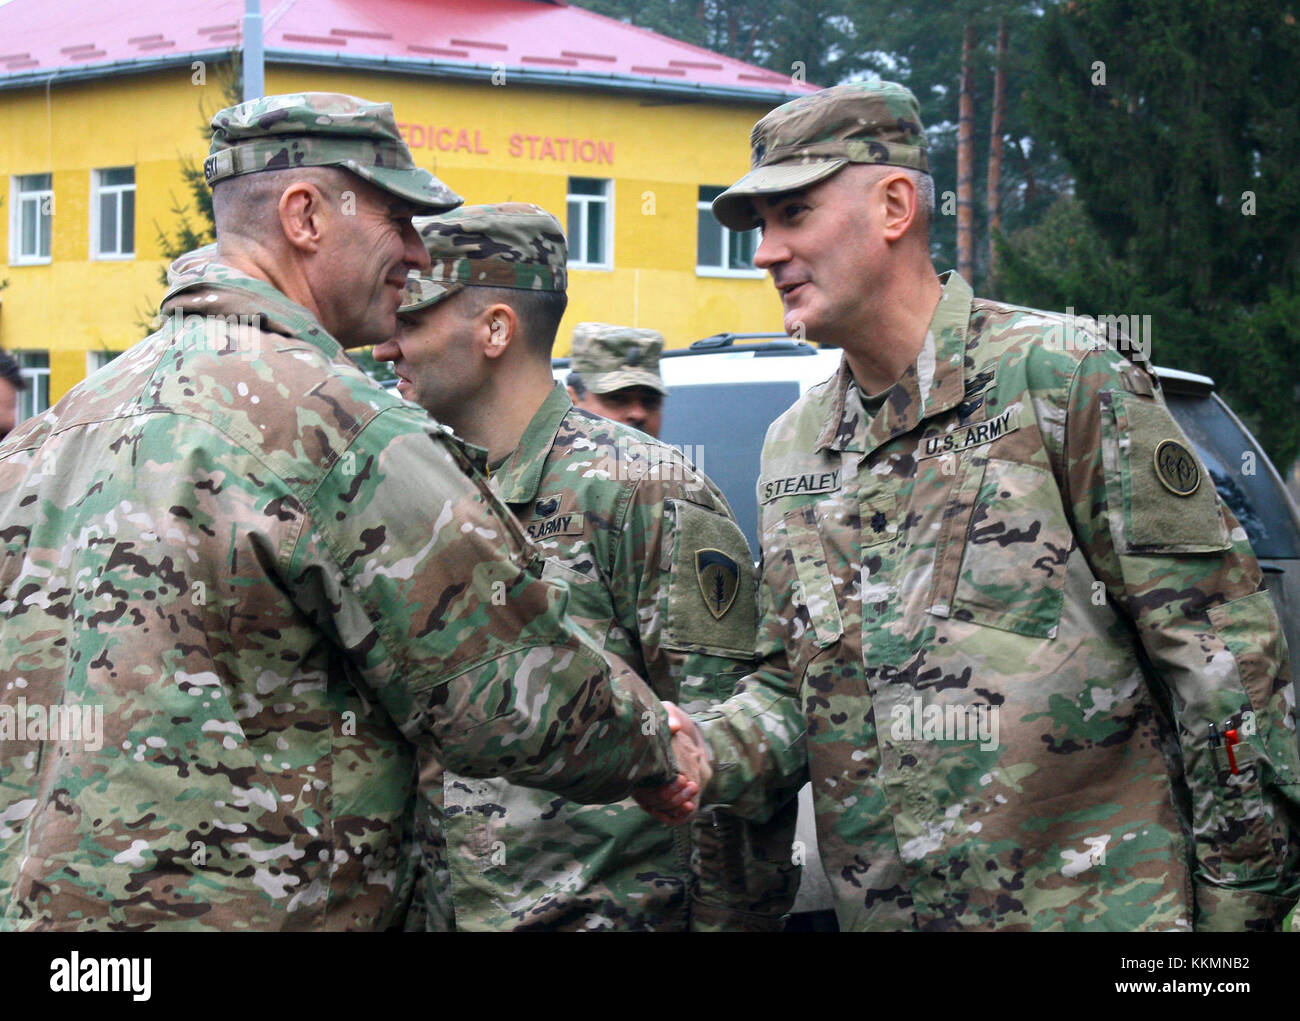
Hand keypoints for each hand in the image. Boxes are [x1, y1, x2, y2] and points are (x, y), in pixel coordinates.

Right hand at [634, 702, 712, 825]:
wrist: (685, 731)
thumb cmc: (670, 721)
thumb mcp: (669, 712)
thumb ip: (669, 715)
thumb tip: (674, 726)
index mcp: (636, 765)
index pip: (644, 788)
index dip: (663, 788)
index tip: (682, 777)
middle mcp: (640, 782)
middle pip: (653, 800)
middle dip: (674, 795)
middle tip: (691, 784)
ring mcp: (652, 793)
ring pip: (662, 808)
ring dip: (679, 802)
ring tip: (693, 788)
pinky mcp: (664, 799)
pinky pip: (667, 815)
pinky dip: (679, 814)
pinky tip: (689, 806)